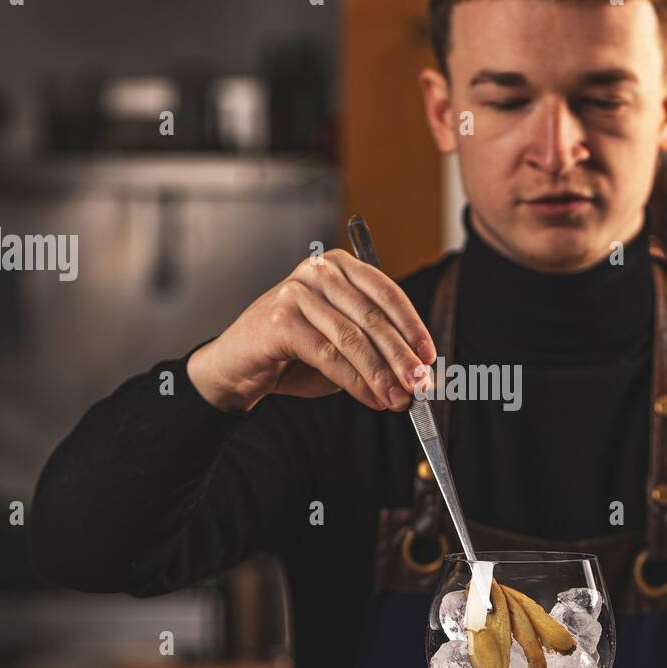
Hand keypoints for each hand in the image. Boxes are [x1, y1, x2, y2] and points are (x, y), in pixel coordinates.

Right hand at [187, 248, 435, 413]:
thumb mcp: (342, 346)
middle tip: (420, 385)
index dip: (412, 326)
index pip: (386, 292)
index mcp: (339, 266)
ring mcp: (297, 291)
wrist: (237, 368)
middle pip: (373, 317)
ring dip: (381, 374)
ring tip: (399, 400)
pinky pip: (329, 354)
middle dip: (401, 356)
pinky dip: (355, 381)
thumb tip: (416, 374)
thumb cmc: (293, 356)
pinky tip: (372, 398)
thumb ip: (375, 351)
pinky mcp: (280, 319)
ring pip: (353, 338)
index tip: (429, 357)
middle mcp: (319, 271)